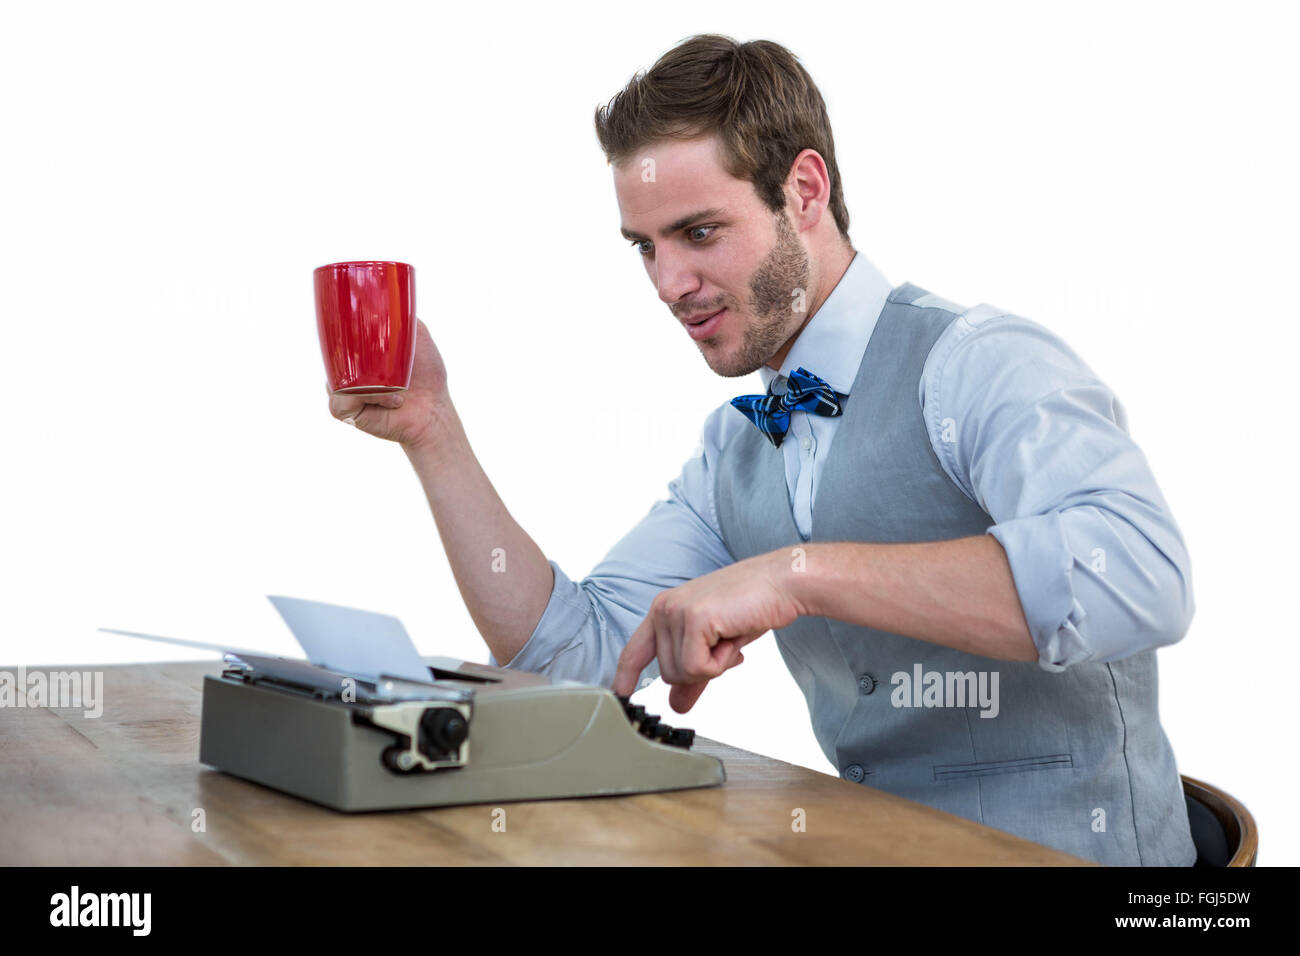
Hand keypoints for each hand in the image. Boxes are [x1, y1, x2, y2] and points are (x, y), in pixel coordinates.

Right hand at [327, 318, 450, 447]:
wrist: (435, 410)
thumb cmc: (428, 376)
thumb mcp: (418, 338)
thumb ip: (406, 318)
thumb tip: (392, 296)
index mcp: (360, 359)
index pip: (338, 343)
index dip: (337, 334)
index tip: (348, 325)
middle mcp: (348, 375)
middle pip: (330, 359)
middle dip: (341, 353)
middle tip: (370, 355)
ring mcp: (345, 394)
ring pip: (334, 379)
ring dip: (363, 380)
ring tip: (395, 387)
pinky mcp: (348, 413)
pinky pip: (341, 401)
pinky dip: (366, 397)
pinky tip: (390, 400)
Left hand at [611, 551, 801, 712]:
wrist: (781, 583)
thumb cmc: (752, 606)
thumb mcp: (716, 644)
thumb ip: (693, 673)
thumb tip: (677, 704)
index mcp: (664, 610)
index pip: (635, 650)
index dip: (625, 675)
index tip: (620, 694)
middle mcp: (664, 609)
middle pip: (667, 673)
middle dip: (701, 671)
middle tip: (724, 646)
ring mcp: (676, 612)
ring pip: (682, 673)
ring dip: (714, 666)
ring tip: (729, 637)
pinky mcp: (694, 619)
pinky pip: (698, 668)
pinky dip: (721, 664)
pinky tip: (732, 639)